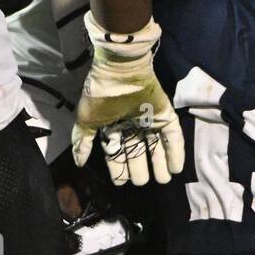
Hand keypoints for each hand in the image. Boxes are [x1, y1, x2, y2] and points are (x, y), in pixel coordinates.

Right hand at [71, 14, 185, 185]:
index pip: (116, 152)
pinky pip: (173, 137)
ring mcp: (150, 120)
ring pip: (156, 147)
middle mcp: (132, 125)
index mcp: (113, 126)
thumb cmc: (101, 96)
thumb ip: (83, 142)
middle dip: (139, 169)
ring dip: (160, 164)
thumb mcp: (87, 120)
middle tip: (141, 183)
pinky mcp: (165, 115)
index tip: (121, 183)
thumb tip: (79, 164)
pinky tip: (175, 168)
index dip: (118, 168)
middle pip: (137, 152)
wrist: (121, 72)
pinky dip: (175, 153)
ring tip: (162, 181)